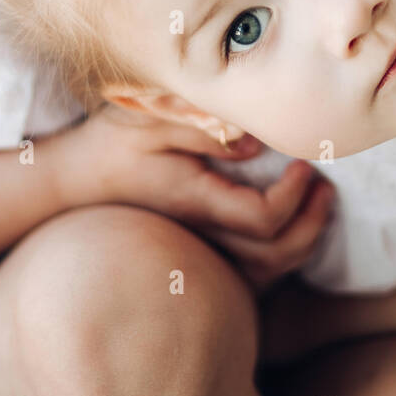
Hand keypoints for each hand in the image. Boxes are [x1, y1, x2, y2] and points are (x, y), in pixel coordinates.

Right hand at [56, 105, 333, 276]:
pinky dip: (277, 256)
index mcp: (196, 203)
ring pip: (265, 271)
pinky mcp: (195, 253)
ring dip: (300, 241)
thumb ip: (203, 127)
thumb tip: (254, 140)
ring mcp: (198, 250)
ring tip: (316, 202)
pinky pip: (247, 274)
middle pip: (274, 256)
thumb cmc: (110, 145)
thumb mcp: (151, 121)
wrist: (71, 180)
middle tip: (323, 185)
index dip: (293, 196)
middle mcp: (202, 237)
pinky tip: (286, 227)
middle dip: (311, 222)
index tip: (303, 163)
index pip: (262, 219)